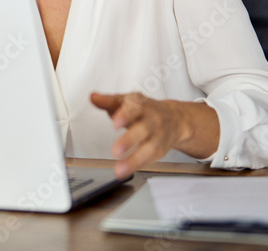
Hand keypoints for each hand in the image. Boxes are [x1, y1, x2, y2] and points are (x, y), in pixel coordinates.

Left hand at [90, 92, 218, 179]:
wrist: (173, 118)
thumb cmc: (145, 109)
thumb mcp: (126, 101)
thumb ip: (108, 101)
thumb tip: (93, 97)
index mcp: (141, 105)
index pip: (134, 109)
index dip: (125, 115)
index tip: (115, 123)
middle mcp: (152, 120)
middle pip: (143, 129)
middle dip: (129, 140)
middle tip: (115, 151)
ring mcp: (158, 136)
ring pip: (149, 148)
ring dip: (134, 160)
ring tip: (119, 169)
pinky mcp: (160, 150)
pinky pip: (151, 159)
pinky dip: (138, 165)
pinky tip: (127, 170)